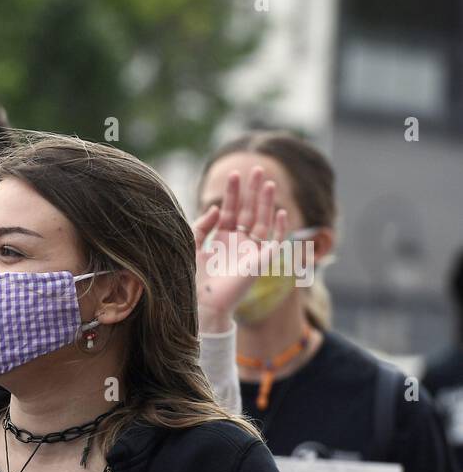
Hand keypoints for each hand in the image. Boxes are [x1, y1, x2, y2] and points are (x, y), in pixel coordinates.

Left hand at [194, 166, 289, 331]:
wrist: (201, 303)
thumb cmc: (193, 278)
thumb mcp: (192, 245)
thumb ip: (202, 225)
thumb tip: (216, 208)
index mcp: (221, 239)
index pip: (229, 210)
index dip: (232, 193)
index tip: (233, 174)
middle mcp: (238, 243)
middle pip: (248, 211)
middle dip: (251, 191)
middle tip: (255, 168)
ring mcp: (251, 251)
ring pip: (262, 221)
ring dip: (266, 202)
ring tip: (267, 182)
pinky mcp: (261, 262)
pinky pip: (275, 243)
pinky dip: (279, 229)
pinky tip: (280, 212)